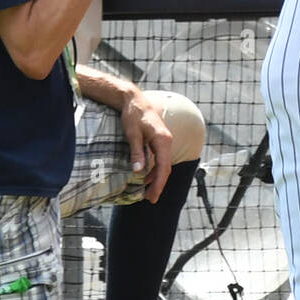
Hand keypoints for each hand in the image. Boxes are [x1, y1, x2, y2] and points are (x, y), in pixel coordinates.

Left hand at [119, 85, 173, 202]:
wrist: (134, 99)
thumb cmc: (133, 115)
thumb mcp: (132, 134)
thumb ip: (137, 152)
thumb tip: (139, 171)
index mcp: (163, 140)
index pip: (163, 167)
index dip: (158, 183)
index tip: (152, 196)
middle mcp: (167, 141)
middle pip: (165, 168)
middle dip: (159, 184)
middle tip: (150, 199)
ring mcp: (164, 140)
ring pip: (163, 164)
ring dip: (156, 178)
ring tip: (147, 192)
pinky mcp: (159, 140)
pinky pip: (159, 158)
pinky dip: (154, 169)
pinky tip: (145, 176)